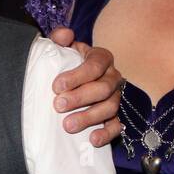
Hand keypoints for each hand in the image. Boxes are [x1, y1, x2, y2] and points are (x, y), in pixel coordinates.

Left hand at [49, 26, 121, 145]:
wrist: (75, 79)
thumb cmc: (68, 62)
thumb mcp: (63, 47)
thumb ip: (60, 38)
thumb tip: (64, 35)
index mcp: (101, 58)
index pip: (95, 65)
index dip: (77, 76)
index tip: (56, 86)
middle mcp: (112, 77)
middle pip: (103, 88)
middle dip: (80, 98)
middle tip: (58, 105)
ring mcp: (116, 97)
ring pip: (110, 108)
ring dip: (89, 117)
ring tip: (67, 126)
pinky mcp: (115, 116)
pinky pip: (116, 125)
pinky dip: (106, 133)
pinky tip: (93, 139)